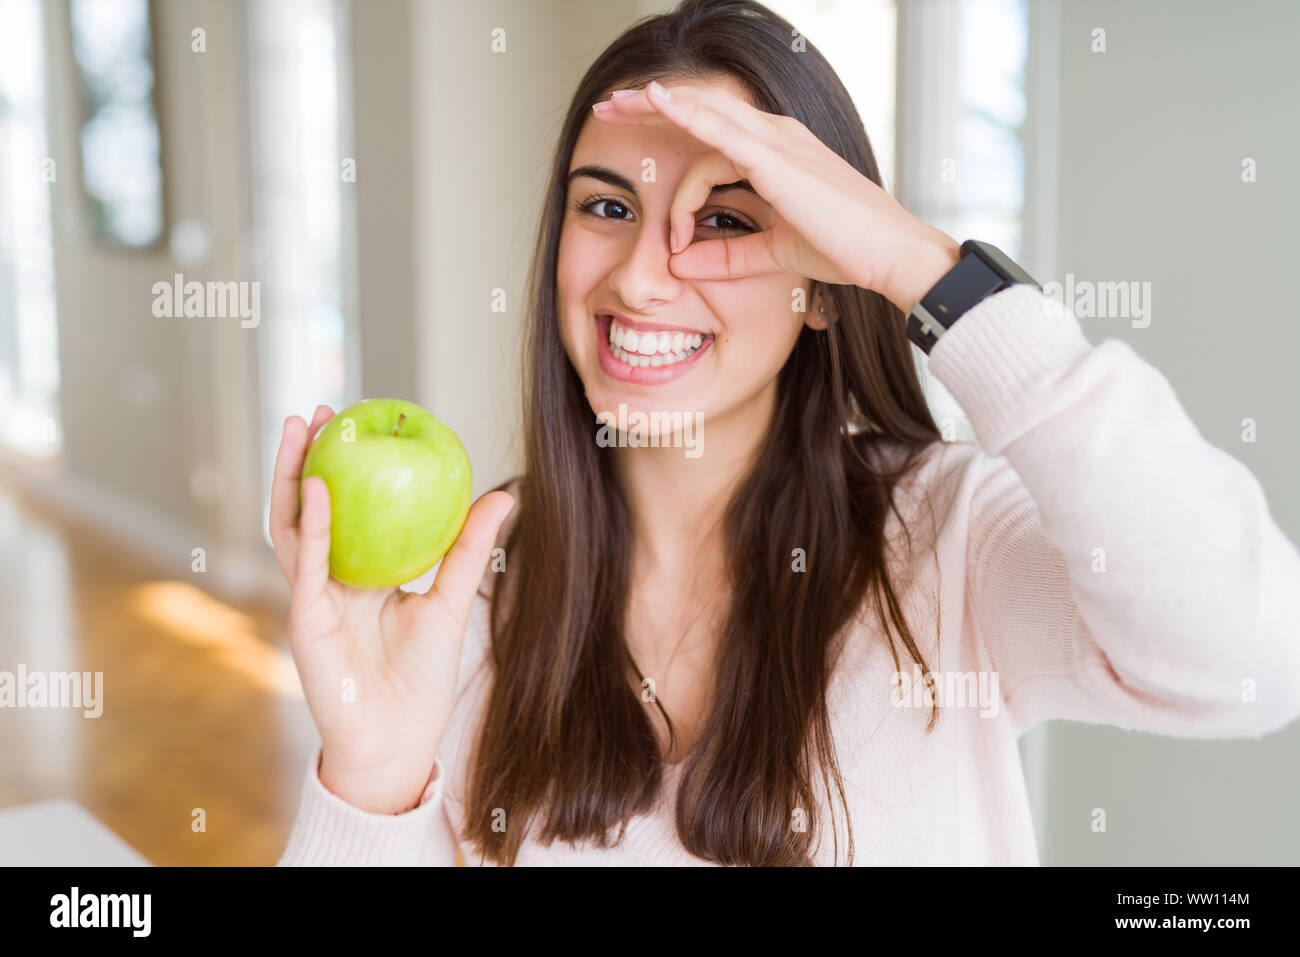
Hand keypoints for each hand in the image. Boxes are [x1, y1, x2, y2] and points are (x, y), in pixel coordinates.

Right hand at [269, 405, 513, 812]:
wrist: (397, 739)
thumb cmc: (423, 678)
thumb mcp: (451, 601)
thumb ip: (469, 549)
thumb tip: (505, 494)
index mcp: (364, 573)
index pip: (351, 508)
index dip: (351, 468)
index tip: (363, 423)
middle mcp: (333, 578)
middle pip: (311, 506)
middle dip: (308, 457)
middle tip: (321, 410)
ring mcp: (314, 596)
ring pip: (293, 524)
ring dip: (292, 475)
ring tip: (299, 428)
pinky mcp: (305, 617)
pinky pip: (305, 564)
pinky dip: (309, 525)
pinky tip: (315, 488)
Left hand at [592, 80, 960, 312]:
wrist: (886, 255)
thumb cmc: (845, 252)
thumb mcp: (772, 254)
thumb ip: (728, 257)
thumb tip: (682, 266)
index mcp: (776, 153)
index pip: (710, 136)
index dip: (670, 143)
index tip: (641, 174)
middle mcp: (775, 137)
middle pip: (701, 109)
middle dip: (650, 106)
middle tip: (607, 108)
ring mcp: (776, 142)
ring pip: (705, 111)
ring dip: (656, 104)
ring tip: (616, 104)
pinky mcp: (775, 159)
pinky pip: (721, 127)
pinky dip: (686, 111)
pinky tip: (655, 100)